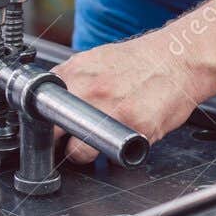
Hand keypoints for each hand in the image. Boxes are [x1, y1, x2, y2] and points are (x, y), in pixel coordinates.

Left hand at [50, 33, 210, 163]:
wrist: (178, 58)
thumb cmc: (140, 61)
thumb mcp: (95, 60)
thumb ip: (70, 79)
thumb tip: (49, 98)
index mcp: (73, 73)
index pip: (37, 106)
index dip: (38, 124)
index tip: (42, 132)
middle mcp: (87, 91)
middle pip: (51, 131)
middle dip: (53, 143)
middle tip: (63, 144)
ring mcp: (109, 110)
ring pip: (77, 152)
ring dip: (81, 155)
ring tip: (93, 147)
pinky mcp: (133, 128)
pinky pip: (112, 156)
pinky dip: (113, 157)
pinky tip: (120, 143)